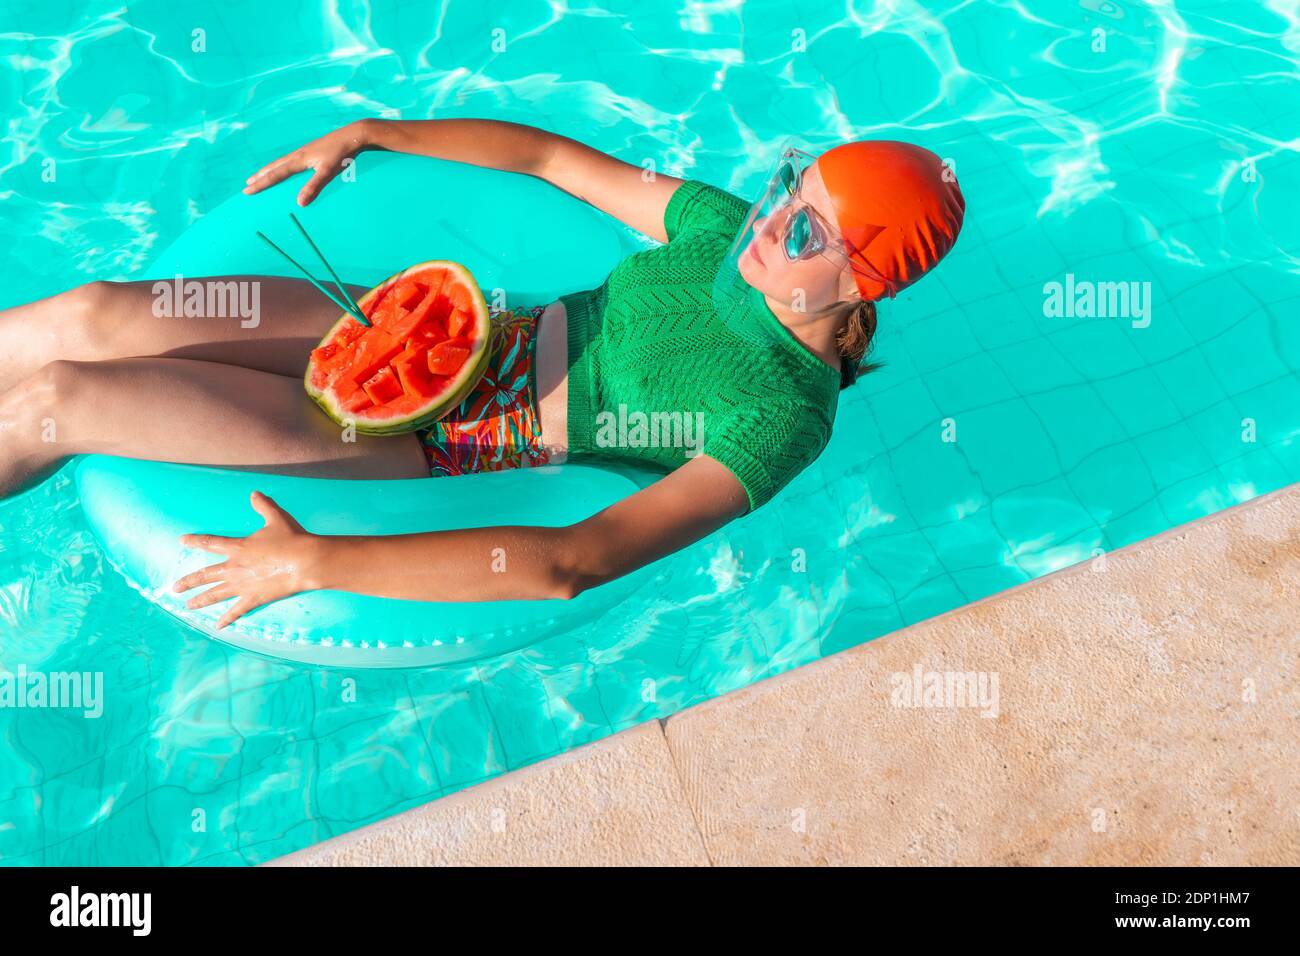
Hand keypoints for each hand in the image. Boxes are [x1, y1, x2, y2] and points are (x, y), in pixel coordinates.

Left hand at [173, 492, 328, 628]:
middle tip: (175, 588)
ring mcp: (243, 585)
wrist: (305, 561)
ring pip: (215, 595)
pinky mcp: (255, 598)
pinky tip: (217, 626)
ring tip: (188, 606)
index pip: (210, 543)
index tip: (181, 541)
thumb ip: (263, 505)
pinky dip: (227, 619)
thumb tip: (254, 494)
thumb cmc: (291, 538)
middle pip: (205, 576)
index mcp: (238, 548)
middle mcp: (235, 568)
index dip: (195, 541)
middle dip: (188, 582)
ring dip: (200, 600)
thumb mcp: (276, 517)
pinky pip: (236, 611)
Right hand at [243, 119, 376, 205]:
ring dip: (268, 170)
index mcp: (299, 160)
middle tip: (247, 185)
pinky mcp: (311, 151)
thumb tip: (299, 203)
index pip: (275, 175)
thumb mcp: (328, 172)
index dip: (261, 184)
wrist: (353, 135)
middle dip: (260, 177)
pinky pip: (289, 160)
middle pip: (274, 167)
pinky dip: (280, 165)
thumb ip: (313, 187)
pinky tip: (284, 166)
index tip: (246, 191)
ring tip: (258, 176)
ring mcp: (304, 152)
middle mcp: (298, 155)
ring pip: (280, 162)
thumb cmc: (342, 154)